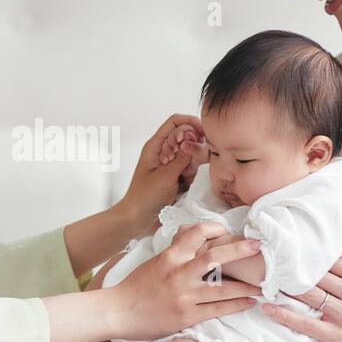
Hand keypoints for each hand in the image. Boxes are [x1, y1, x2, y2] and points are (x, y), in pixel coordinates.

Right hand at [108, 221, 262, 340]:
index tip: (227, 231)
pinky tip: (249, 302)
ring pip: (224, 288)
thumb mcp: (153, 262)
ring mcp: (184, 295)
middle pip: (216, 257)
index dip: (215, 228)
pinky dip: (236, 305)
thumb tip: (191, 240)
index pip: (196, 233)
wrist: (117, 311)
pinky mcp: (186, 316)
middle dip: (240, 250)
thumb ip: (174, 253)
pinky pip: (218, 310)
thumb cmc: (134, 287)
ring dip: (247, 285)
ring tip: (263, 285)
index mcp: (170, 256)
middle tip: (258, 246)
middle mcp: (179, 273)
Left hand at [118, 114, 207, 234]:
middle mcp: (163, 152)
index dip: (190, 123)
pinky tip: (184, 185)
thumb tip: (194, 141)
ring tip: (183, 179)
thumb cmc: (144, 197)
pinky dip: (192, 175)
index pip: (175, 122)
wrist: (137, 219)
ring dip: (192, 165)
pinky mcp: (176, 176)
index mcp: (155, 146)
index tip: (203, 133)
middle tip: (189, 164)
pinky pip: (190, 169)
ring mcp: (170, 164)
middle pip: (186, 137)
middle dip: (193, 148)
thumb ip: (182, 158)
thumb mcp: (166, 176)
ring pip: (191, 154)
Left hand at [258, 213, 341, 341]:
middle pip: (319, 275)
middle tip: (269, 257)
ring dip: (285, 287)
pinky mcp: (335, 335)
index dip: (311, 251)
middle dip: (294, 267)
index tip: (290, 243)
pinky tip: (267, 308)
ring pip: (310, 295)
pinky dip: (284, 315)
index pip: (334, 258)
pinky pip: (305, 323)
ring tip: (262, 277)